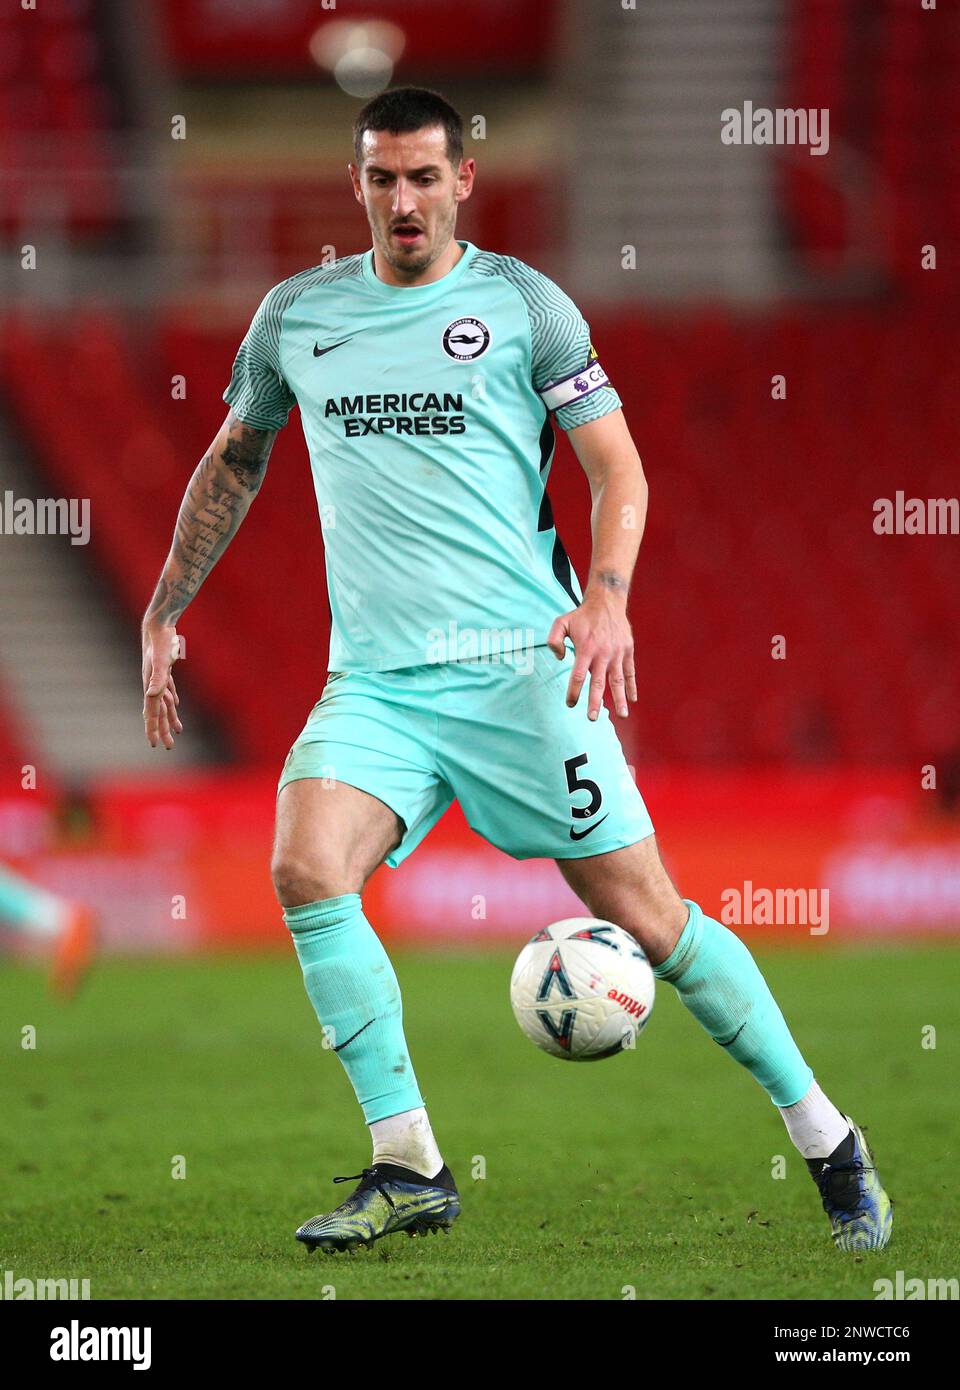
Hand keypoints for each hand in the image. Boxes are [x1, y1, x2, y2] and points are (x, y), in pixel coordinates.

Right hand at [142, 624, 183, 748]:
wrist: (158, 625)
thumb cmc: (160, 643)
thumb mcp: (161, 662)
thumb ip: (157, 679)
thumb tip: (151, 695)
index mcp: (151, 687)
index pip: (151, 714)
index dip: (152, 729)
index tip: (154, 745)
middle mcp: (152, 685)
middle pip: (158, 713)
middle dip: (163, 730)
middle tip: (168, 747)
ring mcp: (159, 678)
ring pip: (164, 704)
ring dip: (170, 718)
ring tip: (177, 732)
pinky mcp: (165, 671)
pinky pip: (168, 691)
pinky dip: (172, 700)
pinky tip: (175, 706)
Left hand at [546, 595, 636, 719]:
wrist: (607, 601)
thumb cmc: (582, 615)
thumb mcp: (561, 622)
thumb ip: (553, 640)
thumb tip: (560, 659)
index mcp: (585, 649)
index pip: (578, 675)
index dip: (574, 691)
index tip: (570, 704)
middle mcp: (602, 653)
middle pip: (598, 682)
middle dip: (595, 702)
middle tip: (592, 718)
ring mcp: (617, 653)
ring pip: (617, 680)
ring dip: (619, 699)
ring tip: (621, 716)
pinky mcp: (627, 650)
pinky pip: (630, 671)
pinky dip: (631, 685)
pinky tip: (632, 699)